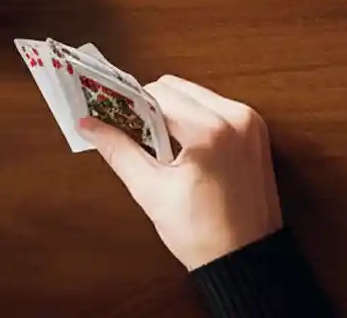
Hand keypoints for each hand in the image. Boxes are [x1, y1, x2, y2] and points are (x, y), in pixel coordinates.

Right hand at [80, 75, 282, 269]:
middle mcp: (236, 117)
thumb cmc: (203, 233)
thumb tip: (90, 126)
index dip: (129, 102)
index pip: (159, 93)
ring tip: (157, 144)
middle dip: (151, 105)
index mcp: (211, 130)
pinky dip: (196, 118)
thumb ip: (119, 150)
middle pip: (179, 88)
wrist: (246, 258)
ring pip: (198, 95)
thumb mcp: (151, 191)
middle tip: (130, 131)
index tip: (110, 112)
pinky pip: (218, 109)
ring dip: (174, 111)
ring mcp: (250, 122)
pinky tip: (182, 146)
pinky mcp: (256, 131)